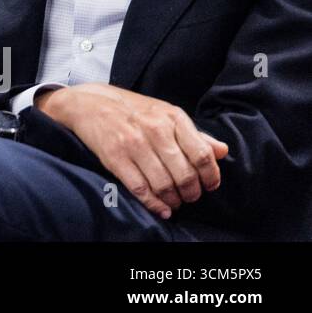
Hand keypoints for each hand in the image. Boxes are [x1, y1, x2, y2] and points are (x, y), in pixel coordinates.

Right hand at [37, 84, 228, 218]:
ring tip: (174, 202)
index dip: (210, 176)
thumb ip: (195, 134)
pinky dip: (153, 204)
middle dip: (191, 193)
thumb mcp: (165, 114)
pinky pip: (140, 188)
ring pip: (164, 185)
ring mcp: (133, 144)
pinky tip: (160, 208)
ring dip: (173, 200)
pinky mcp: (115, 157)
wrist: (90, 103)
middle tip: (189, 197)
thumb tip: (222, 151)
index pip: (202, 155)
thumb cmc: (132, 110)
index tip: (209, 186)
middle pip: (185, 174)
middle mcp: (155, 130)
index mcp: (172, 118)